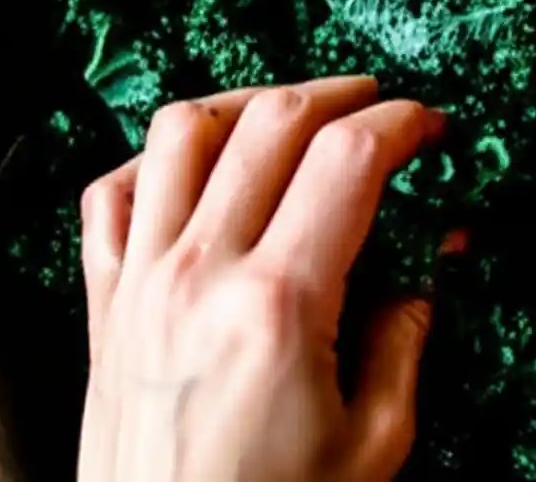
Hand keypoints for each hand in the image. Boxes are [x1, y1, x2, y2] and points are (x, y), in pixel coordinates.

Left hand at [76, 76, 444, 481]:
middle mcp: (202, 274)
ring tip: (292, 113)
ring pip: (182, 134)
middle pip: (272, 123)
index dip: (402, 123)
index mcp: (280, 305)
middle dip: (342, 95)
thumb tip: (422, 279)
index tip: (431, 126)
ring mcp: (142, 282)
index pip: (348, 160)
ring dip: (248, 102)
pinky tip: (197, 166)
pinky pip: (111, 194)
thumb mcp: (374, 440)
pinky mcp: (104, 304)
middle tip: (381, 108)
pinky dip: (154, 159)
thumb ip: (404, 342)